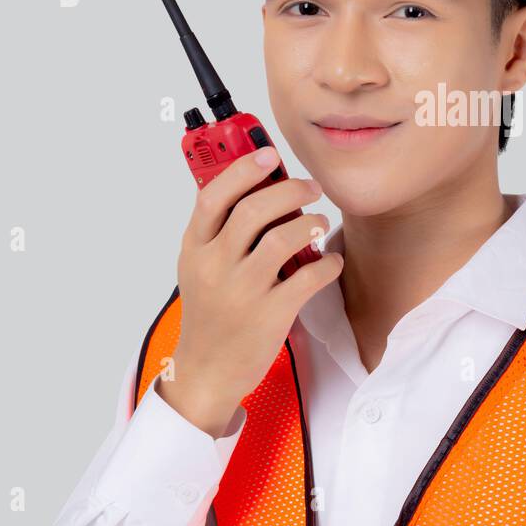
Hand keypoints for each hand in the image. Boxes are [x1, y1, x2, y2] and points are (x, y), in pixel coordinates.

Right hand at [158, 147, 342, 436]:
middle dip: (290, 190)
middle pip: (254, 210)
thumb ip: (218, 231)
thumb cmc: (210, 313)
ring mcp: (242, 292)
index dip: (243, 170)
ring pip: (283, 238)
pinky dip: (326, 264)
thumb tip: (255, 185)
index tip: (269, 155)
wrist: (207, 370)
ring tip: (318, 223)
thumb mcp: (198, 267)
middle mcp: (215, 266)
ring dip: (310, 223)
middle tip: (310, 188)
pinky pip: (308, 276)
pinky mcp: (270, 315)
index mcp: (195, 249)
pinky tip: (330, 262)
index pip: (214, 196)